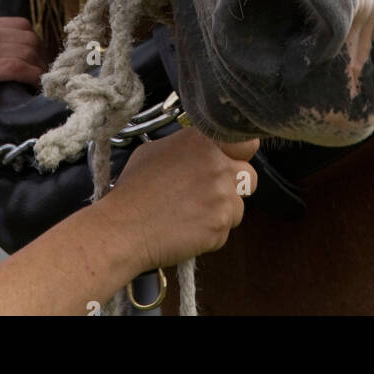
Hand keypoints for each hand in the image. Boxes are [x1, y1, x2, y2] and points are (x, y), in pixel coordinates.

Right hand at [0, 16, 45, 139]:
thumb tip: (3, 65)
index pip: (18, 25)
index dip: (34, 44)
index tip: (40, 62)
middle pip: (26, 34)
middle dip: (41, 55)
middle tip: (46, 75)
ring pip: (24, 50)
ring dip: (39, 67)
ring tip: (42, 84)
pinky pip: (15, 67)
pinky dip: (31, 76)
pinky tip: (34, 87)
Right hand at [107, 127, 258, 271]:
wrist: (124, 228)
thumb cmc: (133, 191)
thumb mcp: (155, 150)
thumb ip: (187, 146)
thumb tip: (199, 150)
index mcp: (203, 141)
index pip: (247, 143)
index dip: (240, 155)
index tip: (232, 162)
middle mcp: (218, 165)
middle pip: (249, 176)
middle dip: (234, 186)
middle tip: (210, 194)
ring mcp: (222, 196)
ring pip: (239, 206)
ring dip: (221, 211)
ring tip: (192, 214)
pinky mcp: (220, 225)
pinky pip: (226, 229)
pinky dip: (211, 232)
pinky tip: (187, 228)